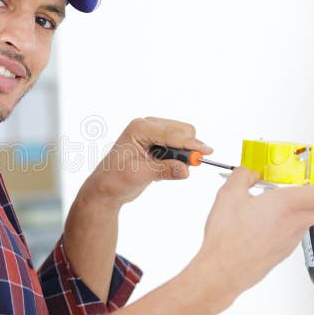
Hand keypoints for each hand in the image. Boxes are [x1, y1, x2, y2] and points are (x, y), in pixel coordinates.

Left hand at [80, 117, 212, 208]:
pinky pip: (179, 147)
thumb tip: (186, 170)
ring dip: (182, 155)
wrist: (106, 188)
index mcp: (140, 128)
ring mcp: (154, 133)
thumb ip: (163, 170)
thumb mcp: (139, 176)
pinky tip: (162, 168)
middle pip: (183, 131)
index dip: (190, 144)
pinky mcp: (158, 143)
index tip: (207, 152)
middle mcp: (148, 126)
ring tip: (164, 170)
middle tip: (183, 167)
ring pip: (184, 138)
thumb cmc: (115, 180)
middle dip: (187, 149)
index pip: (173, 134)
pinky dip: (178, 158)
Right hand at [198, 167, 313, 295]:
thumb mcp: (228, 196)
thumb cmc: (227, 239)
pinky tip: (268, 218)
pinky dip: (291, 219)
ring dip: (306, 205)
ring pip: (310, 218)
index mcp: (286, 205)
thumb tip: (250, 172)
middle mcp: (294, 223)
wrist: (223, 270)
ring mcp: (291, 239)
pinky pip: (295, 230)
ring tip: (281, 197)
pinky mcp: (283, 250)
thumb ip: (243, 177)